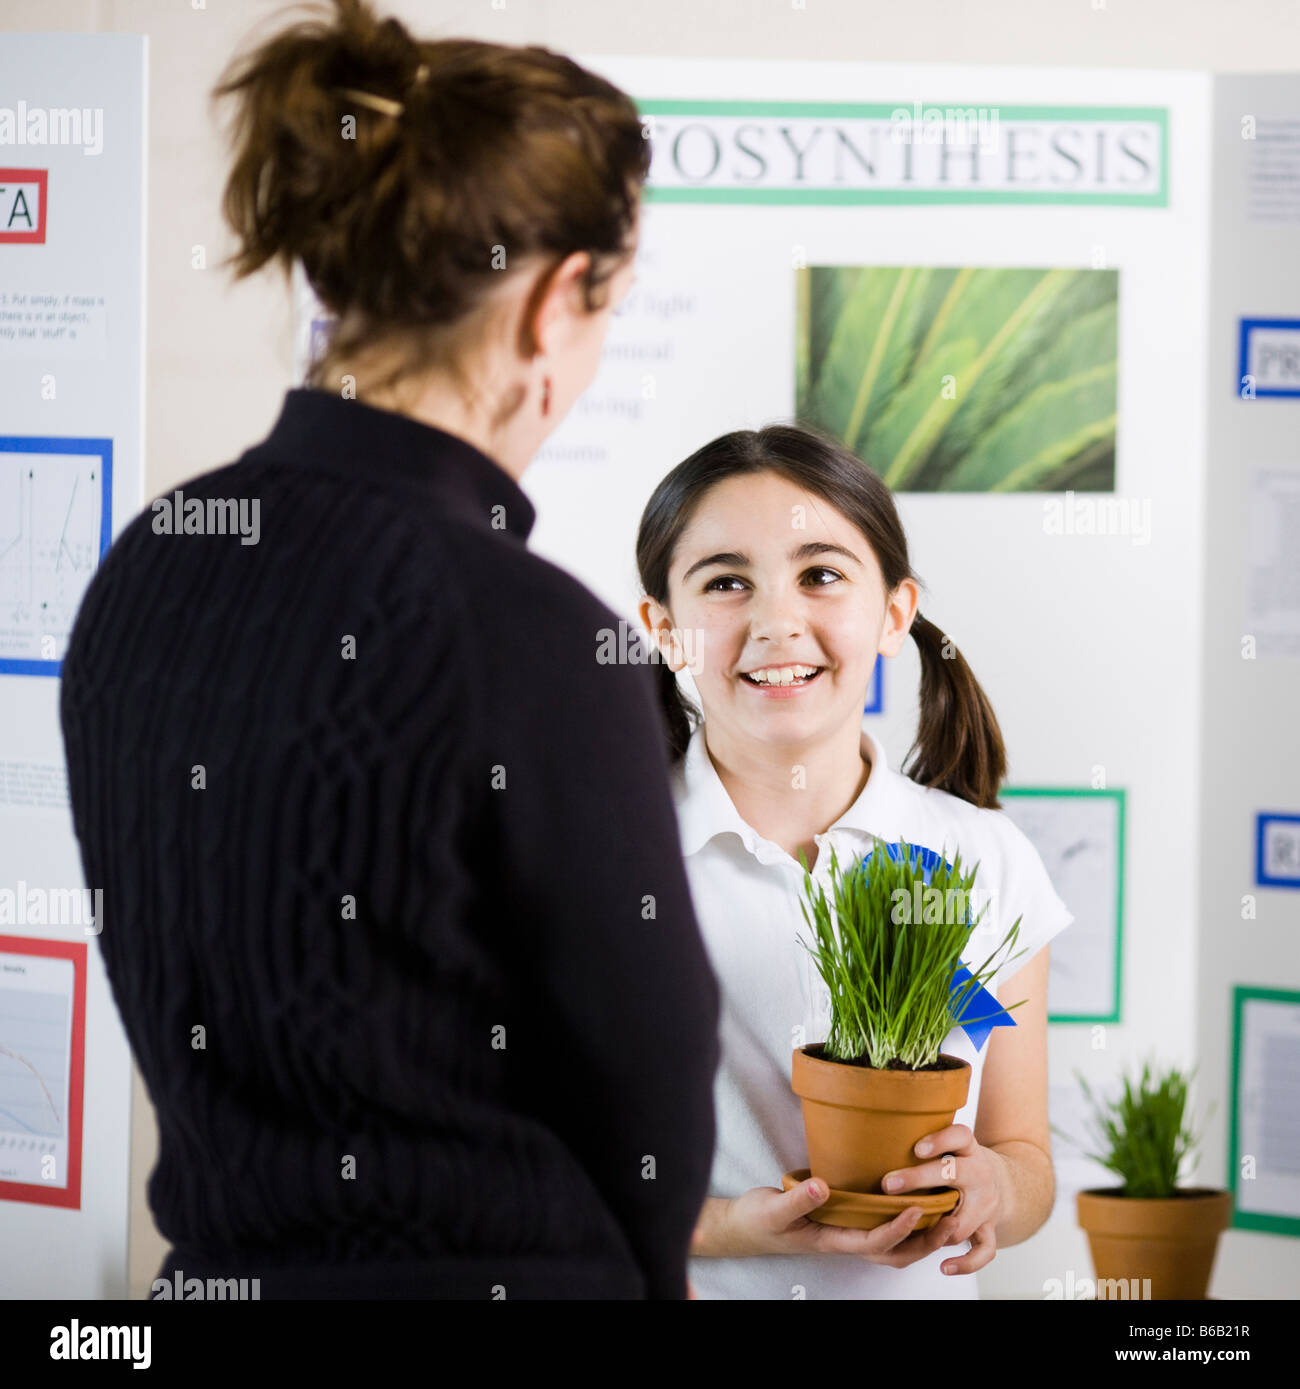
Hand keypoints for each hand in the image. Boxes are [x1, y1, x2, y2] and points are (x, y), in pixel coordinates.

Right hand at [710, 1181, 945, 1266]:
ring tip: (944, 1213)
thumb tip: (823, 1186)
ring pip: (891, 1244)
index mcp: (830, 1240)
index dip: (897, 1229)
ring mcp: (844, 1233)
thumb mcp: (773, 1209)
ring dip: (919, 1235)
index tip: (917, 1210)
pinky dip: (902, 1223)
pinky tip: (912, 1203)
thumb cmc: (759, 1221)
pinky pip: (880, 1228)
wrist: (745, 1228)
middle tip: (950, 1219)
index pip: (872, 1242)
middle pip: (893, 1252)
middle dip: (923, 1241)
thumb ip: (798, 1199)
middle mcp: (843, 1241)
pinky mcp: (843, 1222)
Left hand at [877, 1124, 1006, 1274]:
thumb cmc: (961, 1160)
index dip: (940, 1141)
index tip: (916, 1148)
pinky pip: (983, 1251)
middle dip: (920, 1179)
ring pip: (964, 1219)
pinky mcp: (989, 1229)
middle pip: (953, 1174)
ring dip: (937, 1226)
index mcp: (969, 1149)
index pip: (960, 1136)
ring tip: (911, 1225)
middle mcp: (980, 1175)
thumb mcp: (952, 1142)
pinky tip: (944, 1267)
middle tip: (888, 1184)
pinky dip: (966, 1262)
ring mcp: (987, 1205)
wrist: (1001, 1182)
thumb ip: (925, 1140)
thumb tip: (876, 1133)